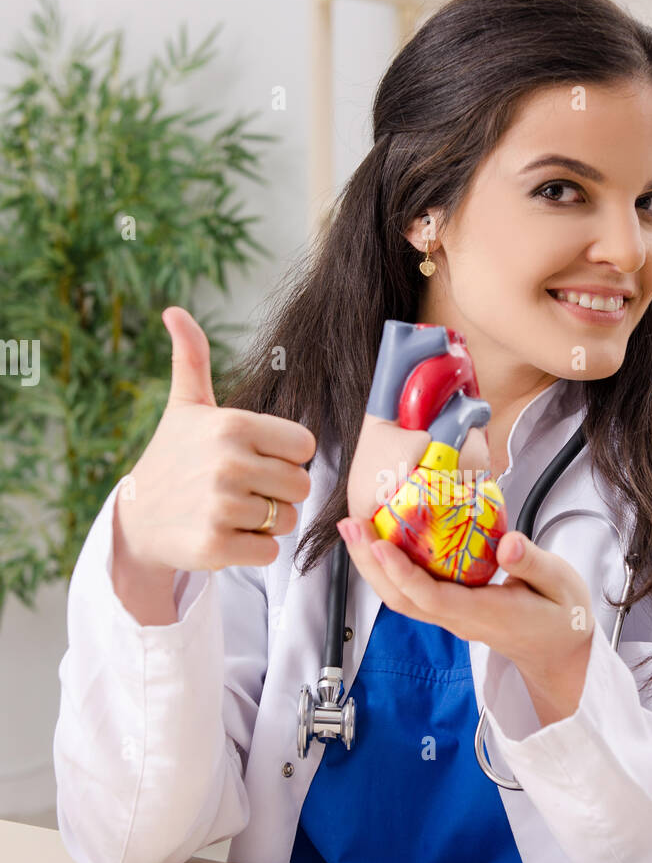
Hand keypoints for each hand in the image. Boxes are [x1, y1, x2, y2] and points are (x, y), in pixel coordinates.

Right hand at [115, 307, 316, 573]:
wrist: (136, 520)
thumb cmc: (172, 457)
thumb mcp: (185, 407)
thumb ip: (192, 359)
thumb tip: (174, 311)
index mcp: (232, 425)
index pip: (304, 446)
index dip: (286, 456)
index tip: (257, 458)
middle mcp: (229, 463)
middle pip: (301, 485)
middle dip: (279, 492)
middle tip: (243, 489)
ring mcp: (221, 506)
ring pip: (287, 519)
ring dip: (266, 522)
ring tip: (231, 511)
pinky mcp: (215, 546)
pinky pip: (269, 551)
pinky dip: (253, 549)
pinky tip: (224, 534)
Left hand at [336, 516, 594, 724]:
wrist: (558, 652)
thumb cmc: (561, 616)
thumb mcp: (561, 585)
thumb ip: (534, 564)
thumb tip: (508, 544)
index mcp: (484, 614)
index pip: (433, 598)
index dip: (402, 572)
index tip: (380, 543)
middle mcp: (458, 619)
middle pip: (402, 599)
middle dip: (370, 563)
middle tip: (350, 525)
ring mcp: (450, 617)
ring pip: (400, 597)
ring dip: (372, 565)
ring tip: (354, 529)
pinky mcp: (448, 609)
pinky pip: (410, 591)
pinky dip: (389, 567)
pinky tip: (381, 540)